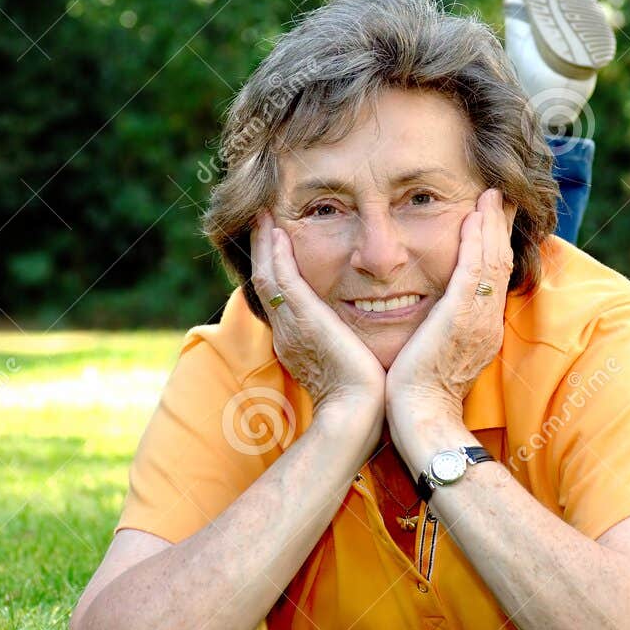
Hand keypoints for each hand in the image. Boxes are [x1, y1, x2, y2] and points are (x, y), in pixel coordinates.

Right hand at [250, 209, 385, 418]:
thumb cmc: (365, 395)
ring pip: (267, 274)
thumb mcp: (353, 361)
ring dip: (263, 243)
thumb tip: (369, 329)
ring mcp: (291, 324)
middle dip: (261, 250)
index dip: (276, 269)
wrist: (358, 413)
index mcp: (297, 341)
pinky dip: (274, 253)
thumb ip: (351, 342)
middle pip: (266, 281)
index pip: (281, 296)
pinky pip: (281, 278)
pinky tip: (276, 231)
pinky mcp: (302, 318)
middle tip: (260, 220)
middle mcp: (287, 330)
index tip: (278, 245)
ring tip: (262, 216)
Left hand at [386, 187, 514, 428]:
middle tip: (500, 196)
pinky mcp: (461, 316)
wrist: (422, 418)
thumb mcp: (436, 357)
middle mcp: (488, 321)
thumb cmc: (419, 395)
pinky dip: (477, 240)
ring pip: (493, 260)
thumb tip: (431, 320)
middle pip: (501, 263)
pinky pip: (475, 268)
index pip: (493, 280)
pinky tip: (474, 216)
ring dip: (491, 224)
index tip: (492, 220)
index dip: (494, 247)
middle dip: (500, 227)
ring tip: (491, 195)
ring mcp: (478, 318)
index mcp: (482, 331)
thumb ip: (440, 333)